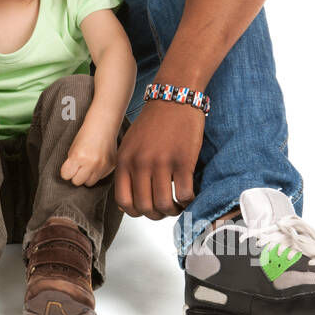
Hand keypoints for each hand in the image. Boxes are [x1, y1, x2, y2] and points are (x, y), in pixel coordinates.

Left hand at [59, 125, 116, 186]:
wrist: (103, 124)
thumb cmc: (86, 134)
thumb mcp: (73, 148)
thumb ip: (71, 163)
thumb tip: (70, 176)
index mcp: (78, 156)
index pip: (66, 175)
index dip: (66, 171)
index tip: (68, 167)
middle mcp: (91, 163)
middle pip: (78, 182)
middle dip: (76, 175)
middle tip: (78, 166)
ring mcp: (103, 166)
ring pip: (90, 182)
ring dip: (87, 176)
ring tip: (88, 165)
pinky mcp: (111, 166)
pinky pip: (100, 177)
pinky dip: (97, 172)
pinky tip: (97, 162)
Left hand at [114, 100, 203, 218]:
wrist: (173, 99)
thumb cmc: (153, 123)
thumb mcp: (129, 145)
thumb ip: (126, 171)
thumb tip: (124, 204)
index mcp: (124, 161)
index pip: (123, 201)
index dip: (136, 212)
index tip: (146, 210)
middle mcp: (140, 163)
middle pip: (145, 207)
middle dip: (157, 215)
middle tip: (165, 209)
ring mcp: (161, 162)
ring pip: (164, 204)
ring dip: (173, 210)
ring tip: (178, 204)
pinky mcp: (183, 161)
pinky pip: (185, 194)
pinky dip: (188, 200)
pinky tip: (190, 195)